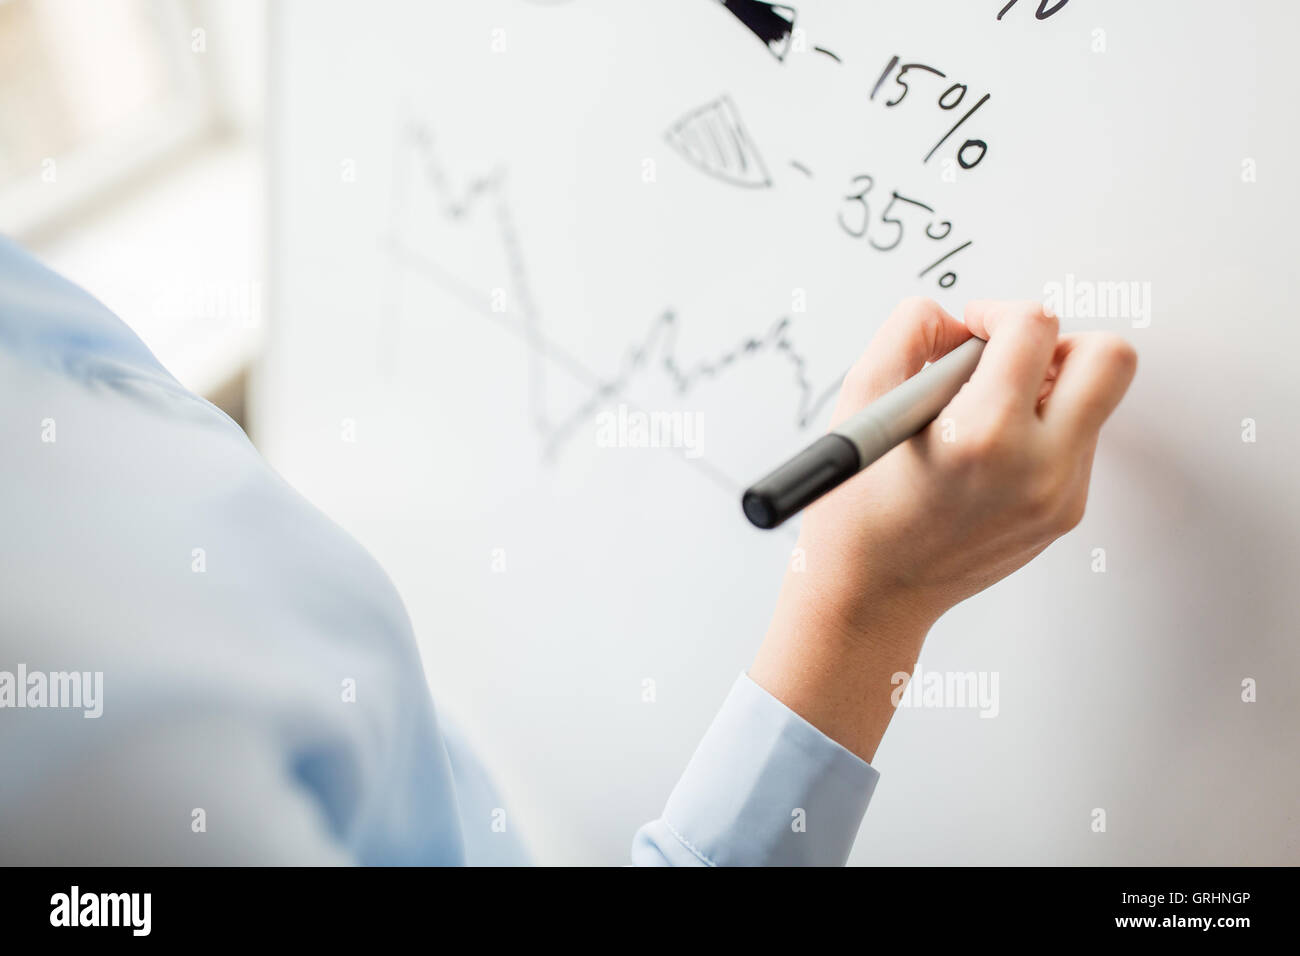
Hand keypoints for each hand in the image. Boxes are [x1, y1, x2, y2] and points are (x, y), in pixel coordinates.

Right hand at [749, 297, 1136, 760]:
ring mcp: (1059, 496)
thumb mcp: (861, 402)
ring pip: (1095, 400)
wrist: (871, 598)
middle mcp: (1036, 466)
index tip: (972, 326)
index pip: (1036, 326)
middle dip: (1059, 342)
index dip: (998, 310)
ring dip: (1047, 388)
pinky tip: (988, 455)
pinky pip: (1077, 443)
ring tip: (984, 413)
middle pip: (1110, 358)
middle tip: (1009, 359)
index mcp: (982, 433)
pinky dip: (1040, 430)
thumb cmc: (856, 508)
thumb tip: (954, 319)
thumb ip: (908, 335)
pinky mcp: (1064, 515)